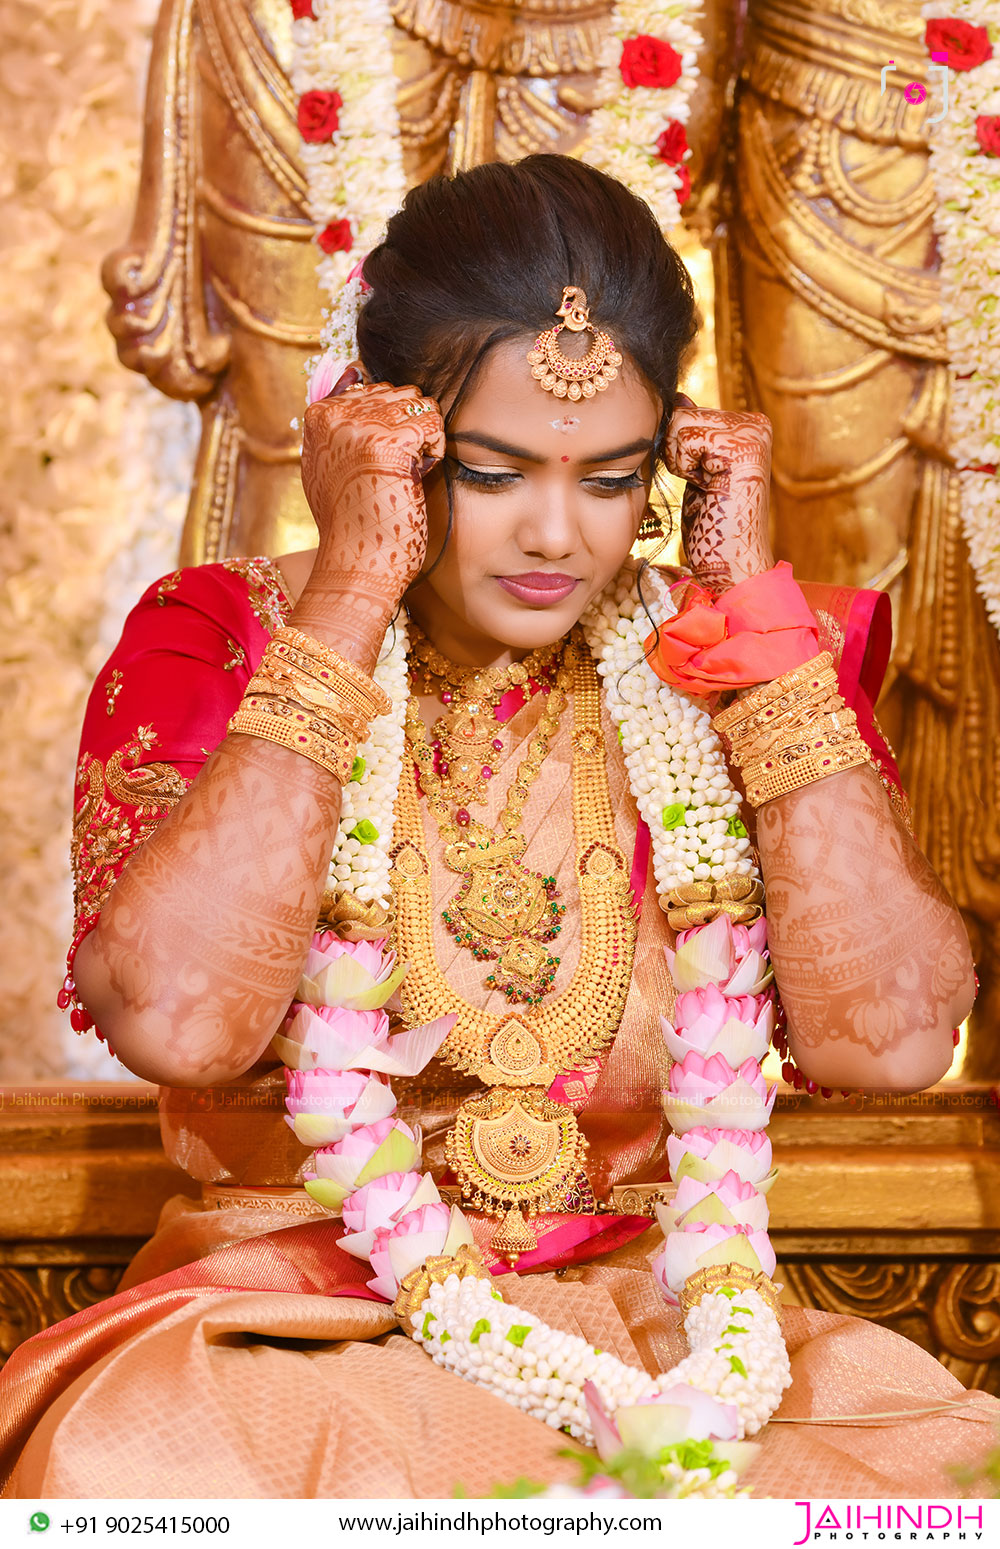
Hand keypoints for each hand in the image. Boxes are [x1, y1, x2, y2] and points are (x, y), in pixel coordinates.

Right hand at [298, 375, 445, 656]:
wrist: (356, 566)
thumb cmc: (350, 525)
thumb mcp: (328, 465)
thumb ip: (339, 422)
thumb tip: (353, 371)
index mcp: (319, 416)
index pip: (375, 388)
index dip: (389, 426)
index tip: (375, 466)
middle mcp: (336, 414)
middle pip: (400, 393)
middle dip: (409, 431)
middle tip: (391, 475)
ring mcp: (362, 425)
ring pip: (420, 405)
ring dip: (423, 442)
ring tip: (401, 477)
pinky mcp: (391, 441)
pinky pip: (434, 424)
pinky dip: (434, 455)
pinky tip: (415, 481)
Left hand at [664, 397, 774, 593]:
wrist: (732, 565)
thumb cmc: (713, 528)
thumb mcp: (696, 472)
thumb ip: (690, 433)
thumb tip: (678, 397)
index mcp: (748, 426)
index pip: (684, 411)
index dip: (677, 450)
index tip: (702, 479)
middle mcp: (755, 424)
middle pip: (679, 412)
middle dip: (677, 454)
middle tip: (704, 486)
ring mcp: (752, 432)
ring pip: (678, 421)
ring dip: (679, 461)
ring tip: (706, 487)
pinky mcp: (741, 445)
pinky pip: (683, 435)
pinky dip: (683, 466)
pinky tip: (706, 487)